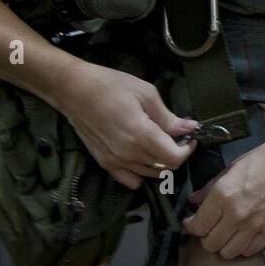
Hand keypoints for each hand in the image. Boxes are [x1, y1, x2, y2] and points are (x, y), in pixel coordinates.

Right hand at [54, 60, 198, 189]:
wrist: (74, 90)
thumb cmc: (111, 85)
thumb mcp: (146, 94)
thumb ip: (168, 117)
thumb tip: (190, 128)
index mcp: (141, 135)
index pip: (174, 158)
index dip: (187, 150)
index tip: (190, 137)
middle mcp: (129, 154)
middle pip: (164, 168)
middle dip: (176, 154)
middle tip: (176, 137)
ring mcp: (115, 161)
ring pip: (150, 175)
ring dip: (161, 163)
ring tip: (160, 144)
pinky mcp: (104, 163)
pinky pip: (129, 180)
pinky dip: (141, 174)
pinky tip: (143, 158)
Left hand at [182, 130, 264, 258]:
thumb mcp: (234, 166)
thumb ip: (212, 186)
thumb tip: (195, 200)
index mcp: (222, 195)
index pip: (197, 225)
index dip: (191, 225)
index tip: (192, 221)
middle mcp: (235, 215)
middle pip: (210, 244)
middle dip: (206, 237)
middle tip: (210, 226)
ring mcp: (254, 226)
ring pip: (228, 252)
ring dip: (224, 245)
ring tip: (227, 233)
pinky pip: (250, 251)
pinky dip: (243, 247)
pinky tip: (243, 236)